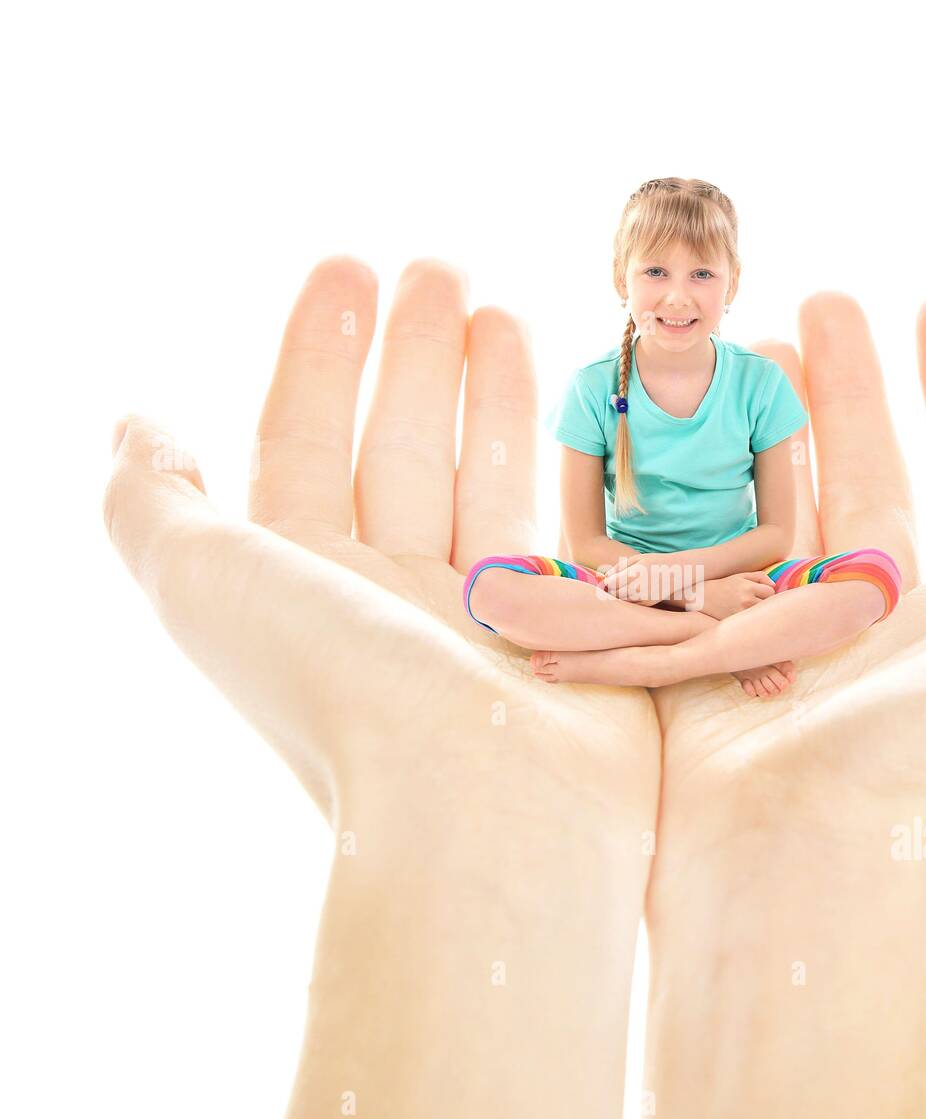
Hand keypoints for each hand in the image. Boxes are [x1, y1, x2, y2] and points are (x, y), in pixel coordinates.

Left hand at [103, 257, 656, 1118]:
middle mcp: (383, 599)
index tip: (349, 265)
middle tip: (437, 265)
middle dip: (408, 355)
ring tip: (495, 306)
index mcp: (299, 585)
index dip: (316, 352)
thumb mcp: (204, 584)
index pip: (300, 442)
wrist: (485, 819)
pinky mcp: (563, 631)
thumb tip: (135, 429)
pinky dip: (552, 462)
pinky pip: (548, 523)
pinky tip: (565, 405)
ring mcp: (478, 615)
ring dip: (480, 389)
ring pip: (473, 476)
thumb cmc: (340, 692)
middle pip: (393, 450)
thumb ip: (153, 502)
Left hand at [599, 552, 685, 604]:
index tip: (606, 579)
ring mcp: (644, 597)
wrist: (678, 571)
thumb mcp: (637, 558)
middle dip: (611, 589)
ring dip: (619, 595)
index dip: (606, 582)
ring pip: (623, 600)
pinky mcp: (649, 603)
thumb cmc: (655, 562)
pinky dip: (628, 599)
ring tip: (623, 586)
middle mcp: (639, 587)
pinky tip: (632, 591)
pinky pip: (632, 603)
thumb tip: (605, 577)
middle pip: (615, 593)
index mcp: (634, 573)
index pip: (611, 583)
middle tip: (612, 584)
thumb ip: (620, 567)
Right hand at [639, 293, 925, 1118]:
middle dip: (851, 388)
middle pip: (872, 479)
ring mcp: (791, 640)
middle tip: (814, 303)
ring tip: (736, 351)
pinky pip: (704, 554)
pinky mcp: (708, 657)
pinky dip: (691, 492)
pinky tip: (672, 433)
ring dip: (766, 428)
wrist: (795, 865)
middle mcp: (885, 625)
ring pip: (784, 506)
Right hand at [700, 572, 777, 619]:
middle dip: (764, 603)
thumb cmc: (723, 586)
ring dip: (758, 613)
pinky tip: (744, 618)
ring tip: (750, 610)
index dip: (767, 593)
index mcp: (748, 587)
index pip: (771, 592)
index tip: (760, 594)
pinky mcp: (735, 623)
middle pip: (768, 605)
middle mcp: (745, 601)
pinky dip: (750, 621)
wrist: (701, 597)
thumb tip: (774, 586)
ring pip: (761, 615)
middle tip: (755, 602)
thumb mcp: (740, 576)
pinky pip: (751, 623)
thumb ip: (760, 577)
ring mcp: (740, 613)